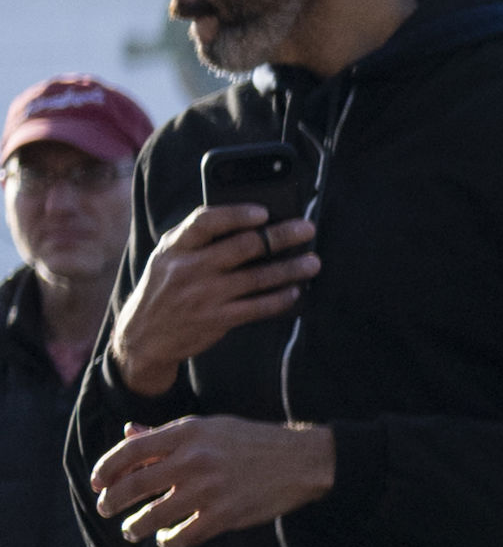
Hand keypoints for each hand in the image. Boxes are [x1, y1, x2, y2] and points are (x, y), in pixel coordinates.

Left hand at [89, 417, 339, 546]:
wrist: (302, 460)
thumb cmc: (252, 441)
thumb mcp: (209, 427)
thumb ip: (166, 434)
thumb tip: (128, 434)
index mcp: (186, 433)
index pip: (128, 452)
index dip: (105, 470)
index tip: (97, 483)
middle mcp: (192, 460)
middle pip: (134, 485)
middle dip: (113, 501)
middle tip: (107, 509)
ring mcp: (208, 489)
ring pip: (154, 515)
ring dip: (136, 526)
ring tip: (132, 529)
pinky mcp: (225, 515)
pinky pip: (184, 535)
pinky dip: (170, 540)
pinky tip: (167, 538)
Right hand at [106, 203, 317, 397]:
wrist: (144, 336)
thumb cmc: (165, 287)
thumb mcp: (168, 257)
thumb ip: (197, 240)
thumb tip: (248, 224)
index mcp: (175, 247)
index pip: (205, 221)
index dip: (237, 214)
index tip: (264, 211)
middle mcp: (189, 269)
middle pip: (242, 247)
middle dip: (280, 236)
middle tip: (307, 229)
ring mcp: (204, 296)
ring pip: (257, 278)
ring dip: (290, 269)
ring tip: (313, 261)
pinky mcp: (217, 320)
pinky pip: (257, 307)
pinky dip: (280, 299)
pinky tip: (296, 291)